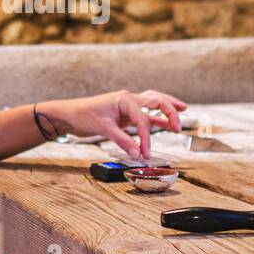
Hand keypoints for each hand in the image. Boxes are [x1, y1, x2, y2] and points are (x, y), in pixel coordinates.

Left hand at [37, 90, 186, 161]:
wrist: (70, 114)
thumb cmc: (83, 116)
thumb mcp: (103, 128)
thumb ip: (122, 141)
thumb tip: (137, 154)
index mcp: (124, 99)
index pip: (142, 118)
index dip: (146, 137)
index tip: (146, 153)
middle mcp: (129, 99)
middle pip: (156, 101)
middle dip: (169, 111)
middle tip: (179, 125)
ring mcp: (128, 105)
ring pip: (153, 104)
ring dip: (167, 109)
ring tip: (183, 112)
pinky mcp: (126, 113)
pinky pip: (146, 114)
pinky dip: (157, 119)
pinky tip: (166, 124)